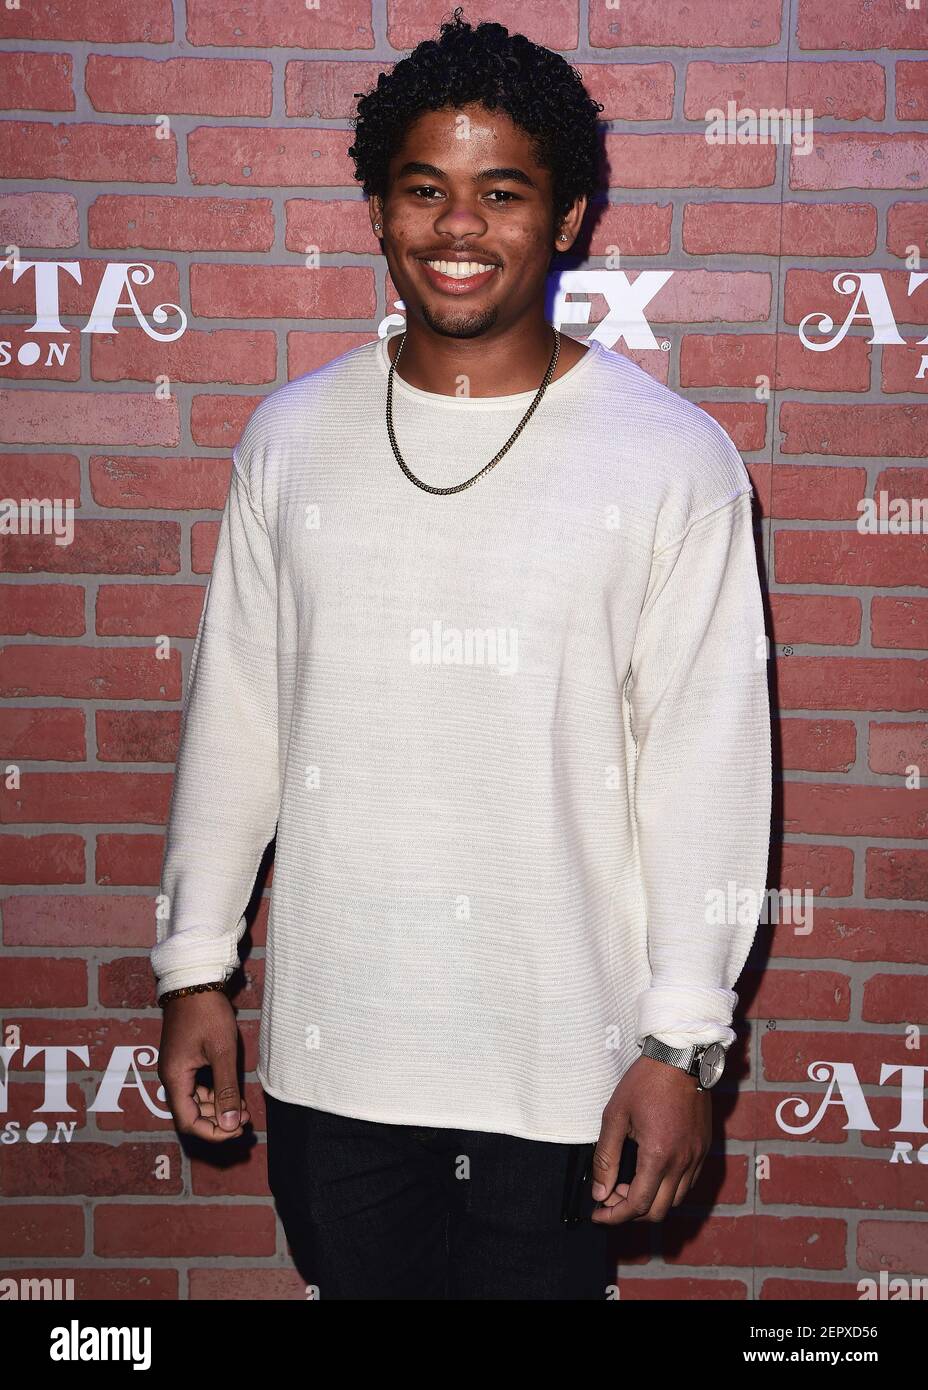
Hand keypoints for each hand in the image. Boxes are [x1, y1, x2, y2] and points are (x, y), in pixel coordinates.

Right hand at [157, 990, 251, 1141]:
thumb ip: (226, 1090)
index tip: (236, 1130)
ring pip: (195, 1101)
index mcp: (174, 1078)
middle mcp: (171, 1077)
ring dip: (218, 1107)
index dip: (212, 1132)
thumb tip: (230, 1124)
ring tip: (243, 1106)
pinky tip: (233, 1090)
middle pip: (191, 1114)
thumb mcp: (222, 1052)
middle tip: (245, 1118)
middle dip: (218, 1120)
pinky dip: (214, 1092)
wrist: (195, 982)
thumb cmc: (207, 1013)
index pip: (188, 1122)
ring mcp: (177, 1068)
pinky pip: (197, 1086)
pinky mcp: (184, 1059)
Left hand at [590, 1054, 710, 1223]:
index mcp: (658, 1156)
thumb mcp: (615, 1116)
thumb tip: (599, 1192)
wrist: (681, 1058)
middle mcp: (682, 1162)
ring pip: (675, 1201)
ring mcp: (696, 1157)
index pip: (637, 1205)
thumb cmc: (645, 1082)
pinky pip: (688, 1184)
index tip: (598, 1214)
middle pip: (657, 1212)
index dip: (614, 1216)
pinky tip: (651, 1172)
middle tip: (611, 1197)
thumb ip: (606, 1157)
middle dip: (630, 1212)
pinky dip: (668, 1189)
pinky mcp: (703, 1149)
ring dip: (650, 1201)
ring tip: (629, 1183)